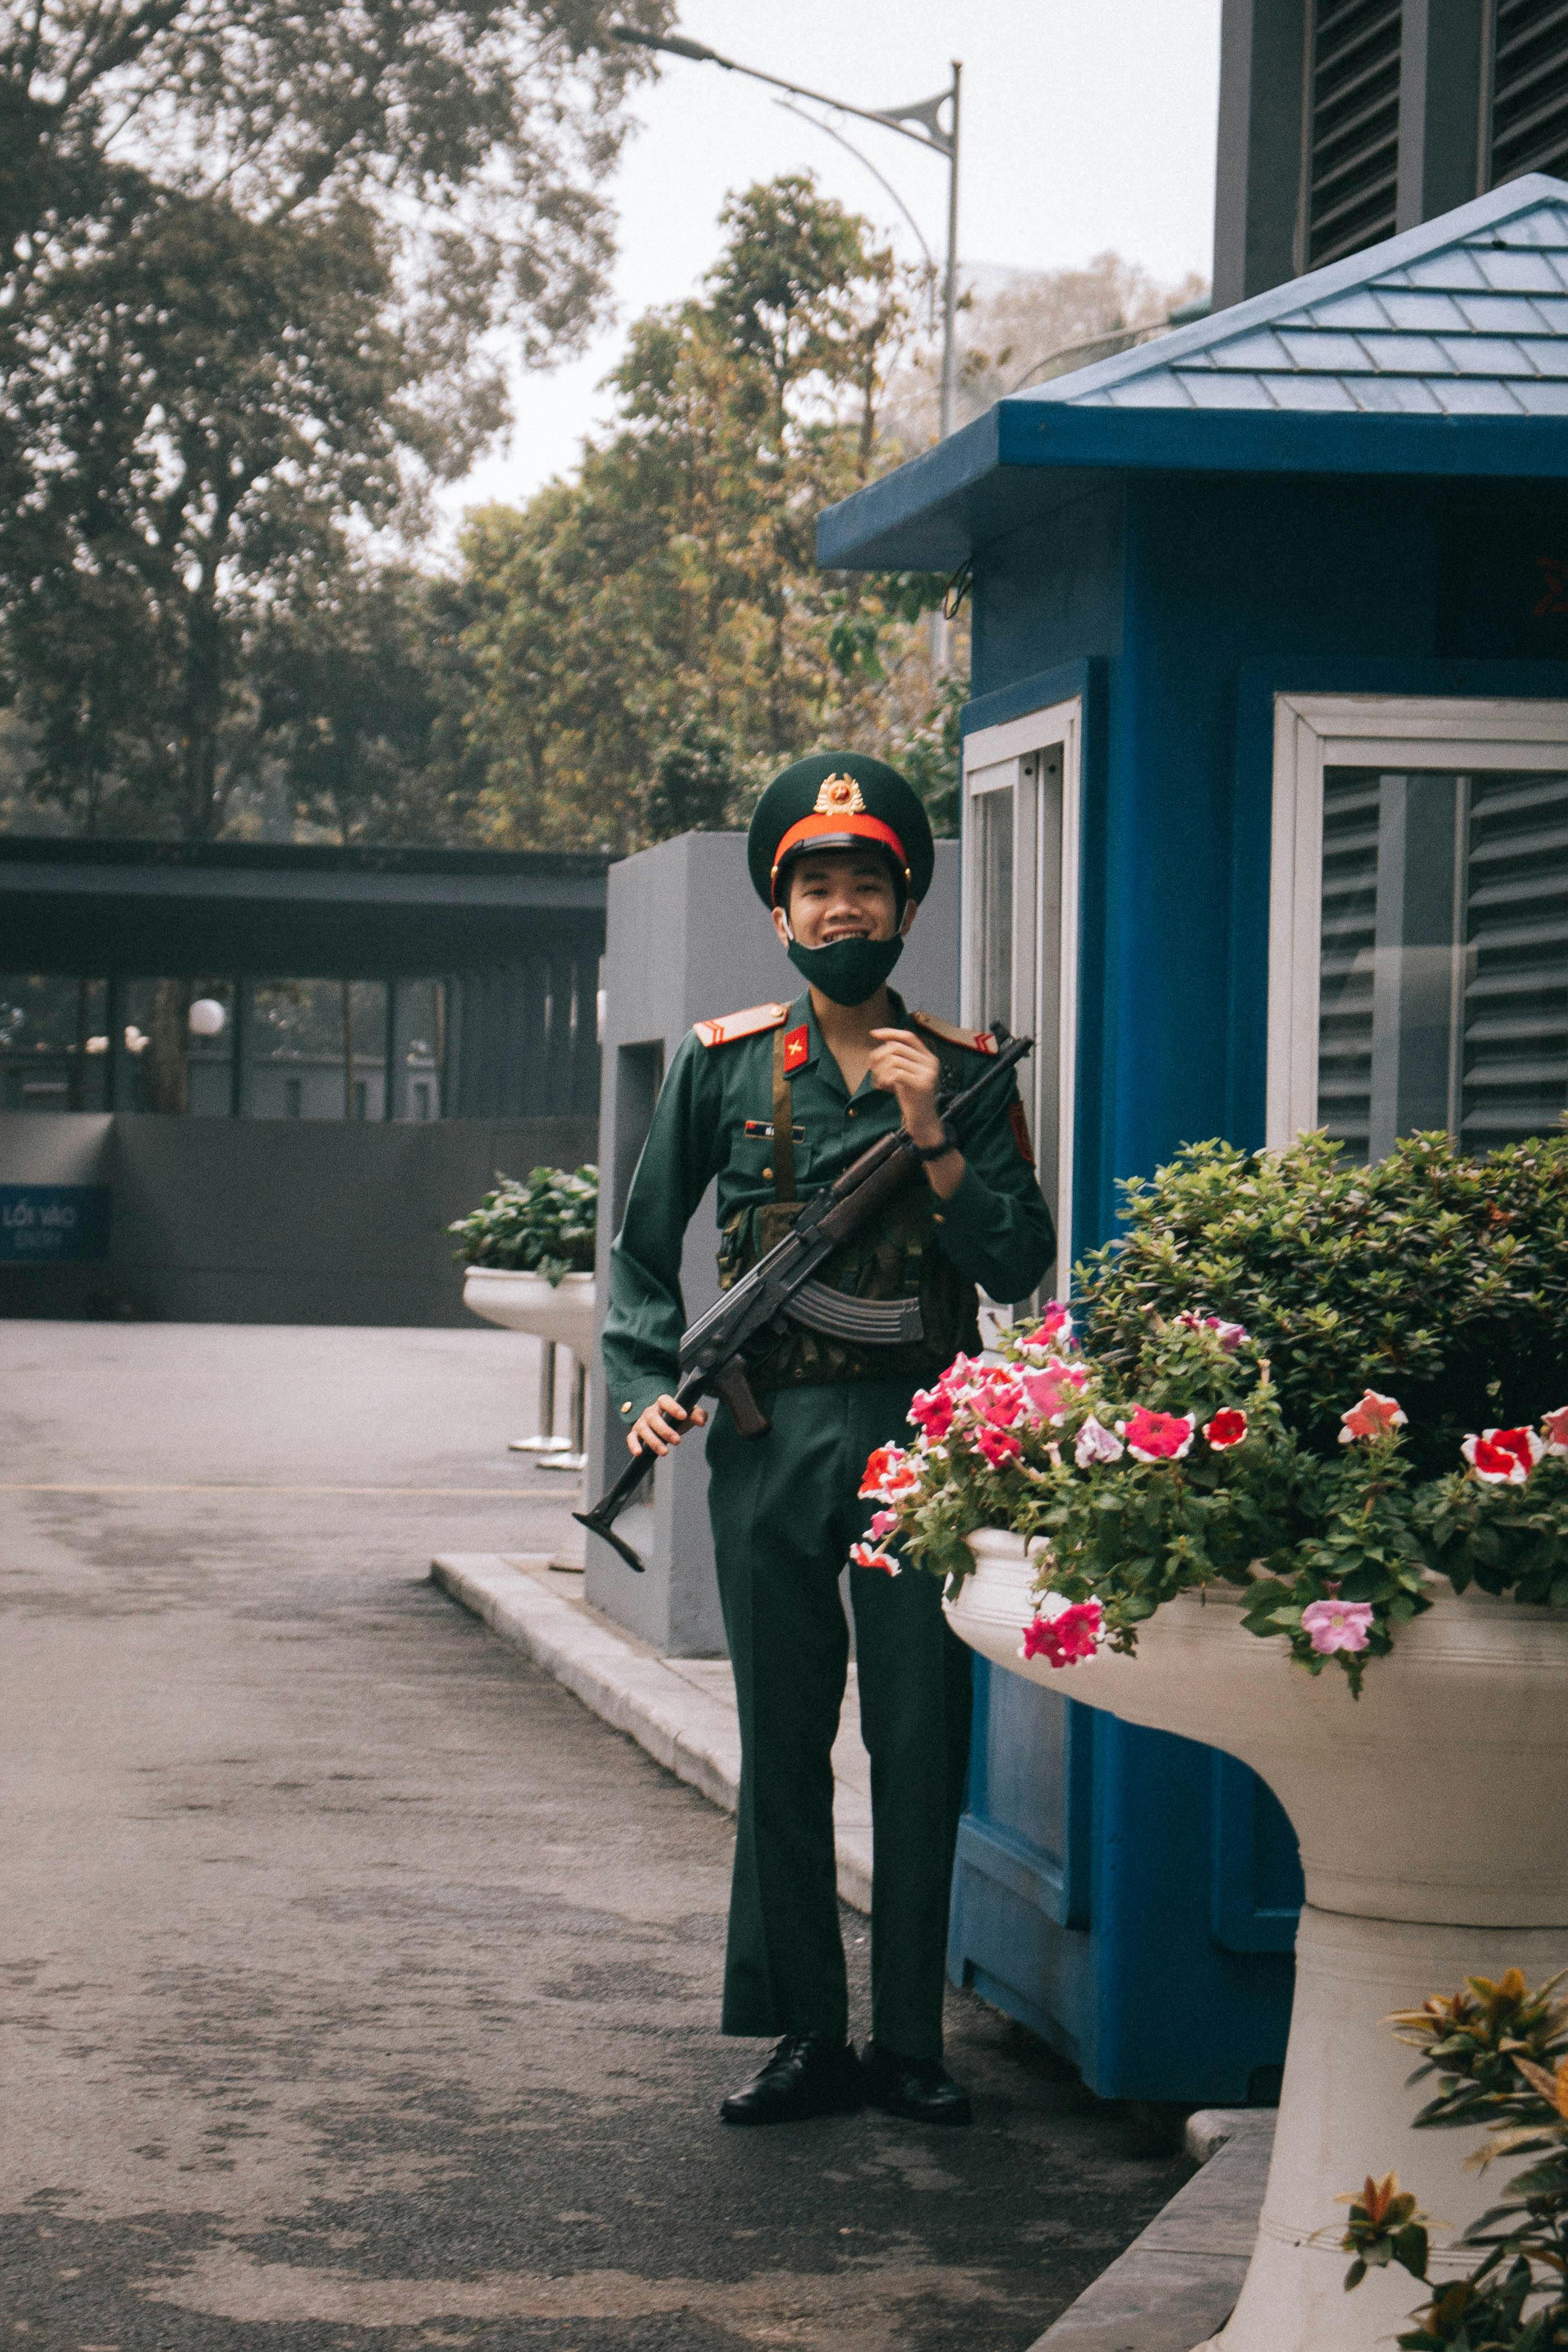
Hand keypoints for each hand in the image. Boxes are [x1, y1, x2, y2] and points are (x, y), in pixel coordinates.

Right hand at [628, 1393, 708, 1457]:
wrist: (663, 1422)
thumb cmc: (678, 1418)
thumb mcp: (689, 1414)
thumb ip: (698, 1415)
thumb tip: (701, 1422)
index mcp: (663, 1402)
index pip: (665, 1400)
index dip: (673, 1407)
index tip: (684, 1416)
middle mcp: (650, 1411)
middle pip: (654, 1418)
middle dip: (665, 1430)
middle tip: (678, 1441)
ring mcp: (641, 1422)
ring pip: (644, 1430)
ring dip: (653, 1441)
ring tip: (665, 1452)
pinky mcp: (635, 1433)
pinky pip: (631, 1438)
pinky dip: (633, 1445)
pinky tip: (639, 1453)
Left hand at [868, 1028, 944, 1146]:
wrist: (923, 1122)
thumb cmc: (912, 1099)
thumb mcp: (907, 1074)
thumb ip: (900, 1059)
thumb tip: (884, 1041)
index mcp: (929, 1057)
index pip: (909, 1036)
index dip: (890, 1032)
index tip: (874, 1034)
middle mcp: (931, 1063)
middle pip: (897, 1047)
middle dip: (879, 1055)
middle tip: (871, 1067)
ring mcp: (927, 1073)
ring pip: (893, 1060)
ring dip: (880, 1070)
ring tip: (879, 1081)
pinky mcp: (921, 1085)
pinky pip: (895, 1073)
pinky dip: (884, 1079)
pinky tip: (884, 1087)